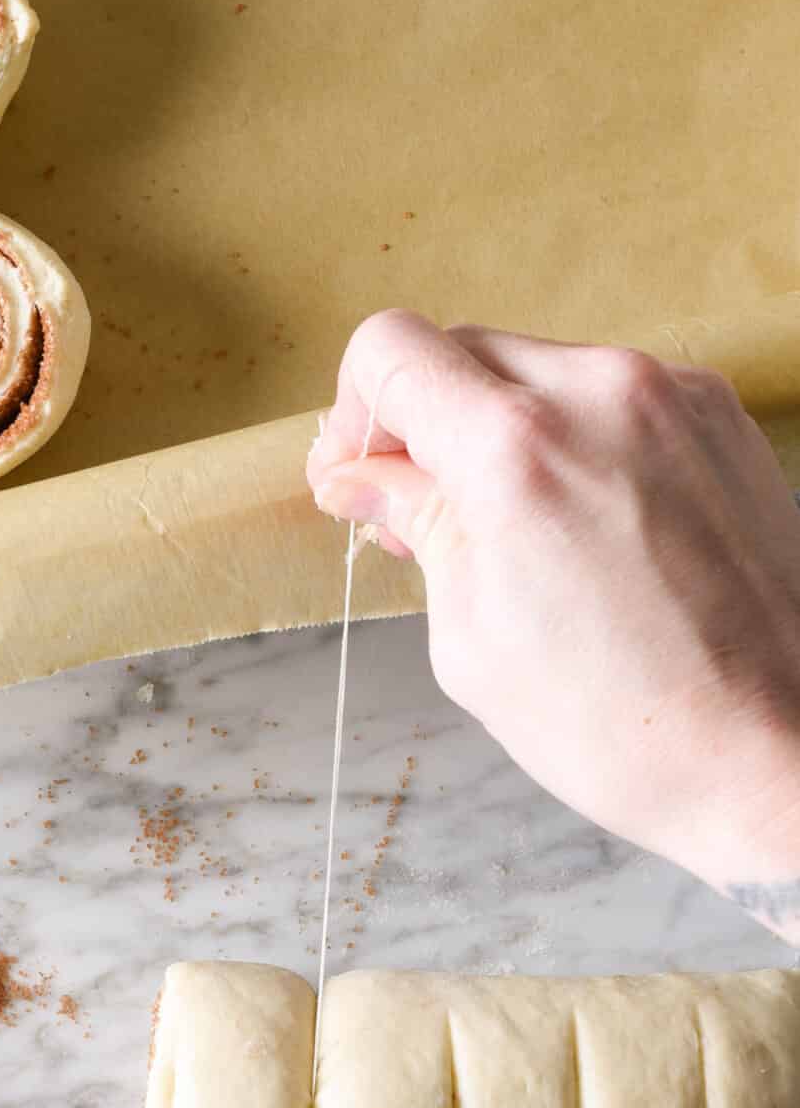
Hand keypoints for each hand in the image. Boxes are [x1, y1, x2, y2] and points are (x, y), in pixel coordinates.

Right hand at [306, 312, 799, 936]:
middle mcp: (601, 395)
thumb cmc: (628, 728)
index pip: (390, 350)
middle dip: (422, 425)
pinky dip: (576, 441)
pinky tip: (583, 529)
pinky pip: (612, 398)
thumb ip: (418, 528)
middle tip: (419, 515)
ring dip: (501, 433)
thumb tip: (365, 478)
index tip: (359, 474)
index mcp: (517, 450)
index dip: (351, 414)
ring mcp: (674, 398)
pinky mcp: (722, 420)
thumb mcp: (473, 638)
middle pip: (462, 352)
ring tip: (512, 536)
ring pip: (539, 372)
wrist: (781, 756)